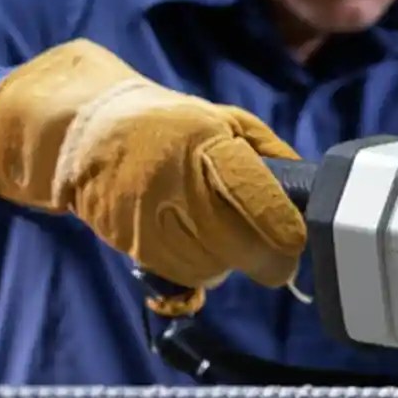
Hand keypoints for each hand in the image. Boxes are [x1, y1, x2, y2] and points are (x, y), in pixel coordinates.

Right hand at [0, 39, 306, 300]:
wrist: (89, 131)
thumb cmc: (171, 126)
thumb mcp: (228, 121)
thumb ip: (272, 155)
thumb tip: (309, 191)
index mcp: (211, 147)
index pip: (262, 204)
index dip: (287, 231)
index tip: (297, 238)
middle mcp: (181, 186)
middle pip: (244, 249)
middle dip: (271, 258)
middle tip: (277, 252)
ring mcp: (153, 219)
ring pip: (216, 269)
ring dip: (232, 263)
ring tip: (227, 237)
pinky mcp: (133, 245)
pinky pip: (184, 276)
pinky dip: (201, 268)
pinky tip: (197, 244)